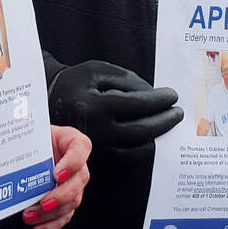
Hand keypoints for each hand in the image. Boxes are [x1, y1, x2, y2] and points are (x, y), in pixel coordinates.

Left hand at [21, 125, 91, 228]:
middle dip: (61, 194)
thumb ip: (22, 141)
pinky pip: (64, 215)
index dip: (73, 162)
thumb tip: (4, 152)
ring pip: (72, 201)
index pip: (81, 147)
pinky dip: (51, 225)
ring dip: (51, 213)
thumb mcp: (26, 134)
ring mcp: (73, 183)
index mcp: (69, 140)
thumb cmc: (28, 138)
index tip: (57, 174)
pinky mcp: (65, 200)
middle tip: (43, 202)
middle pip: (80, 179)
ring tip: (29, 216)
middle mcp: (76, 163)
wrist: (25, 148)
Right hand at [49, 59, 182, 157]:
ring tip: (167, 123)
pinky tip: (151, 138)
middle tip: (178, 112)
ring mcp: (97, 147)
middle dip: (165, 120)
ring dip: (157, 136)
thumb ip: (126, 79)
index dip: (160, 100)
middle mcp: (97, 130)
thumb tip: (152, 95)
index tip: (173, 95)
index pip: (138, 105)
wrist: (49, 100)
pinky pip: (126, 157)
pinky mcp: (97, 156)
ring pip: (137, 148)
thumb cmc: (76, 82)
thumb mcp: (97, 70)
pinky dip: (143, 149)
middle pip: (142, 130)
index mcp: (96, 105)